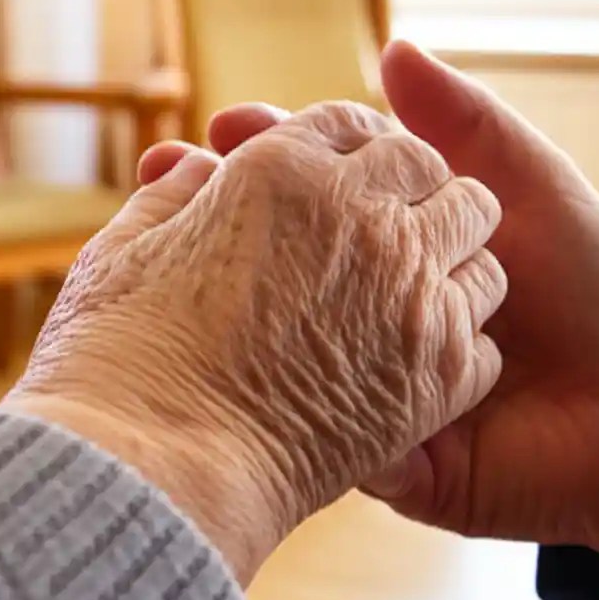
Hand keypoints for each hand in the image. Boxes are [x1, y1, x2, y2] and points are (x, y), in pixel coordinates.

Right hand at [3, 101, 505, 583]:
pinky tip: (420, 357)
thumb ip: (177, 194)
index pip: (350, 125)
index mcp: (282, 173)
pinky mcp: (439, 372)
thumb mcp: (126, 249)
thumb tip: (201, 165)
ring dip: (449, 251)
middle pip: (427, 166)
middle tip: (383, 224)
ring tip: (411, 286)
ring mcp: (412, 293)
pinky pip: (481, 330)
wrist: (148, 474)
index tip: (342, 175)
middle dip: (410, 183)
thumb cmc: (116, 361)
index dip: (349, 146)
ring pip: (476, 236)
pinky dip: (460, 336)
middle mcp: (361, 219)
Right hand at [199, 44, 598, 576]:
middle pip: (287, 262)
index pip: (322, 191)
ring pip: (290, 346)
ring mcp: (376, 383)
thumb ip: (468, 124)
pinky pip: (330, 428)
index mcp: (404, 246)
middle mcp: (379, 308)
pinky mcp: (391, 457)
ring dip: (242, 307)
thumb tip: (393, 51)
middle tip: (176, 178)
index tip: (227, 124)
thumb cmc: (595, 285)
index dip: (273, 154)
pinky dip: (292, 396)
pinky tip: (253, 363)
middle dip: (232, 220)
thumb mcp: (533, 187)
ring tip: (199, 263)